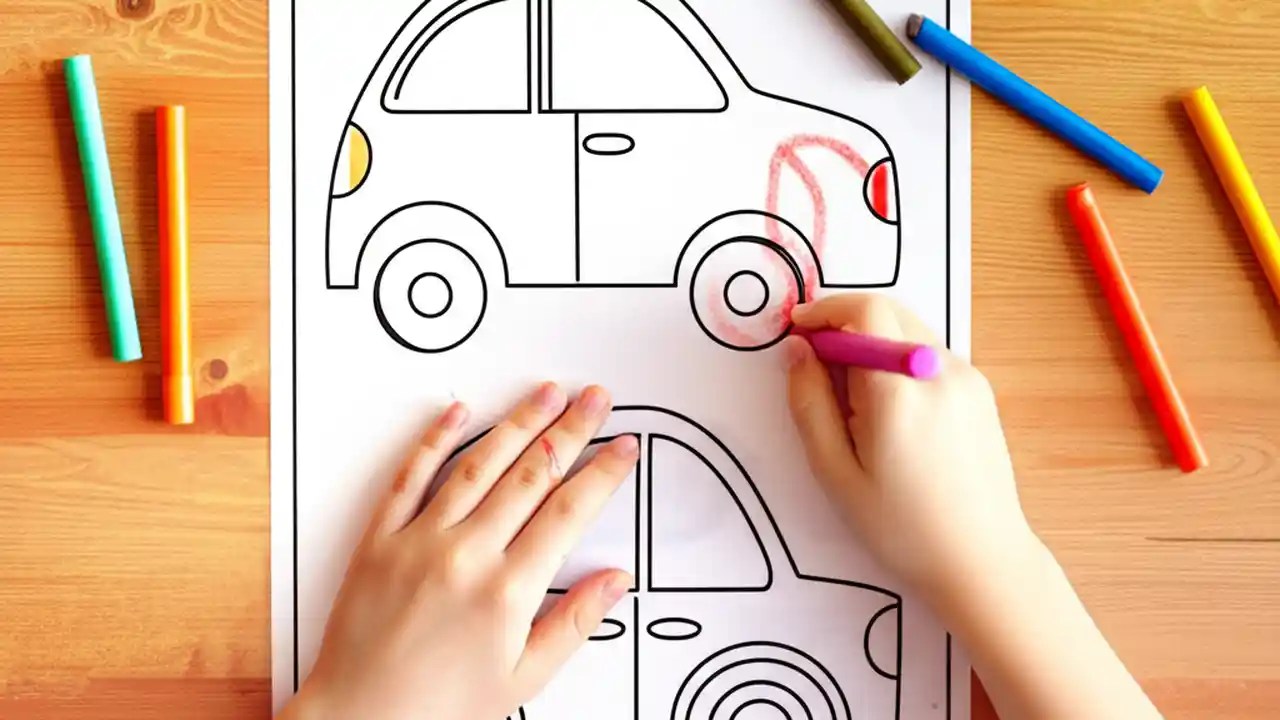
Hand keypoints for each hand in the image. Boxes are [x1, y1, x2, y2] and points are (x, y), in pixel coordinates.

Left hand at [279, 383, 639, 719]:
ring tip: (545, 393)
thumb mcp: (523, 678)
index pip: (570, 512)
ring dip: (518, 423)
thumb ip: (573, 624)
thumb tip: (613, 581)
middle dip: (572, 430)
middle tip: (595, 400)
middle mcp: (466, 556)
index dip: (603, 473)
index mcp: (507, 592)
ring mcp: (419, 541)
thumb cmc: (438, 709)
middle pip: (533, 475)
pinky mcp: (380, 539)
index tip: (623, 450)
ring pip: (480, 465)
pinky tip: (459, 412)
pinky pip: (410, 476)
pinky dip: (435, 440)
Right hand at [783, 295, 1034, 603]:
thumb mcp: (834, 471)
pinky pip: (929, 353)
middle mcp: (940, 372)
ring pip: (908, 330)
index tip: (797, 332)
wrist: (980, 560)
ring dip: (871, 341)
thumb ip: (808, 403)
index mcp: (900, 392)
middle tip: (815, 362)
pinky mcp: (980, 390)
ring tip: (851, 398)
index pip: (864, 311)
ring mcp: (967, 378)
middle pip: (888, 310)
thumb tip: (796, 350)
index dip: (824, 311)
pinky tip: (887, 409)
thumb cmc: (901, 528)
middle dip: (844, 322)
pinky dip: (898, 359)